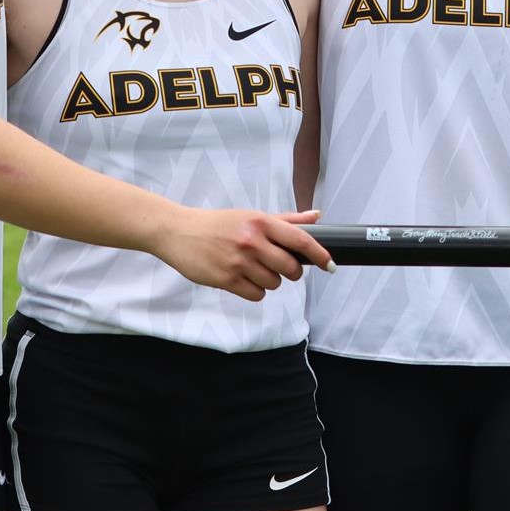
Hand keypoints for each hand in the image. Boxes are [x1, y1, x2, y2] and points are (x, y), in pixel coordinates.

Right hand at [154, 208, 332, 301]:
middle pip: (291, 268)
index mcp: (261, 222)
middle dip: (290, 272)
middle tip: (280, 268)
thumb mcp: (251, 216)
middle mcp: (252, 240)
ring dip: (269, 281)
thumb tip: (316, 217)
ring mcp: (239, 261)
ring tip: (253, 270)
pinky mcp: (226, 279)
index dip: (320, 255)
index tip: (330, 265)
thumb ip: (285, 219)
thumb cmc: (218, 224)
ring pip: (274, 284)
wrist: (178, 232)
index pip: (301, 240)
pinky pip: (257, 294)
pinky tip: (243, 279)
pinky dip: (255, 291)